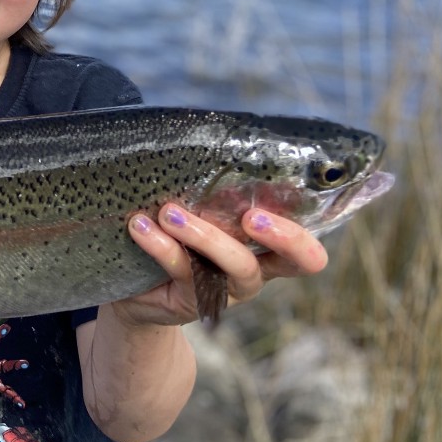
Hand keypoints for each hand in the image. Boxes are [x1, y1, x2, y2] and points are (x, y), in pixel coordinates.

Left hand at [112, 203, 328, 325]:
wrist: (134, 289)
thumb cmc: (174, 237)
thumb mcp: (197, 211)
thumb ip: (210, 191)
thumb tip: (204, 140)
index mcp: (264, 247)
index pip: (307, 246)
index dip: (303, 232)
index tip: (278, 205)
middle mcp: (253, 270)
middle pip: (294, 261)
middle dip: (280, 236)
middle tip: (252, 216)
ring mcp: (226, 289)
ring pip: (234, 264)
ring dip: (203, 235)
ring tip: (169, 212)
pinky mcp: (194, 300)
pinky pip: (183, 269)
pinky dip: (160, 245)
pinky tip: (140, 226)